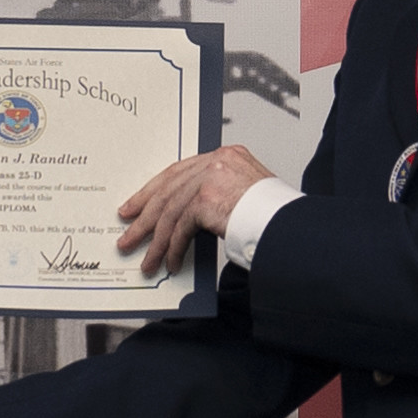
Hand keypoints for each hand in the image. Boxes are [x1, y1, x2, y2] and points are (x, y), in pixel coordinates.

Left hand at [115, 143, 275, 277]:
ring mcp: (211, 178)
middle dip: (145, 216)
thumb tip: (188, 217)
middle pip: (168, 189)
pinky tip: (170, 262)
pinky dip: (173, 248)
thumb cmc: (272, 214)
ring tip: (147, 259)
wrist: (289, 224)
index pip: (178, 172)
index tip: (136, 206)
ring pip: (171, 212)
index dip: (153, 191)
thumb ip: (217, 194)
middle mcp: (216, 161)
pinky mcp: (207, 199)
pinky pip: (181, 227)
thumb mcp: (245, 193)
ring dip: (156, 241)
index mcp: (225, 156)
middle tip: (129, 232)